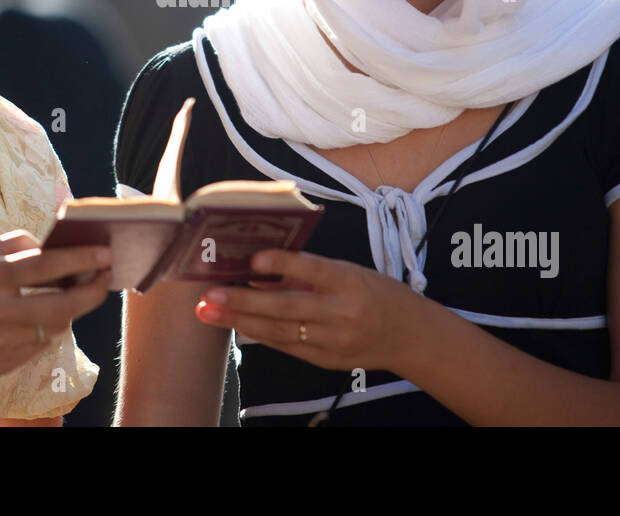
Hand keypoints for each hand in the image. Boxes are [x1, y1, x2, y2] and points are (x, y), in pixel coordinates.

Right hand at [0, 229, 110, 384]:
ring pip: (54, 328)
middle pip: (61, 305)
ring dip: (71, 310)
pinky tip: (44, 317)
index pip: (45, 266)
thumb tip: (50, 244)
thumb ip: (11, 247)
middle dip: (92, 291)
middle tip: (106, 277)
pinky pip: (38, 346)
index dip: (81, 259)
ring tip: (77, 293)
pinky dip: (47, 330)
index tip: (106, 253)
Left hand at [194, 250, 420, 372]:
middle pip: (287, 307)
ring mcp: (333, 340)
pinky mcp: (327, 360)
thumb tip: (261, 269)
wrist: (410, 336)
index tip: (253, 259)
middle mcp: (341, 312)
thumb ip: (307, 272)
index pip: (313, 270)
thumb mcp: (348, 271)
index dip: (283, 264)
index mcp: (350, 281)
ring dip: (241, 321)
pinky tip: (236, 325)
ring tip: (211, 311)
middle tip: (210, 295)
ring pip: (280, 331)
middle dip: (243, 302)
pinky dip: (260, 334)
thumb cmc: (375, 293)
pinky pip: (287, 346)